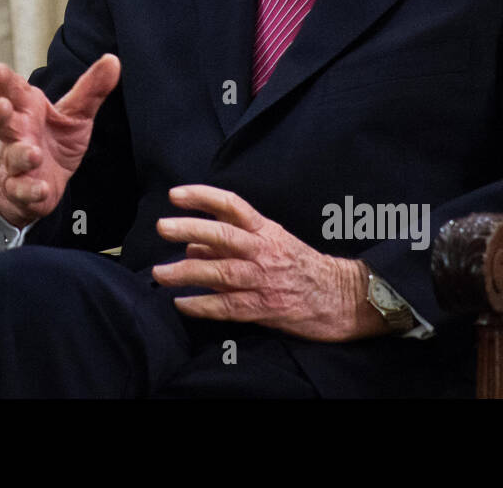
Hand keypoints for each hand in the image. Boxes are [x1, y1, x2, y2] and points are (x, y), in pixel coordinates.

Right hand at [0, 54, 120, 228]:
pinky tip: (42, 188)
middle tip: (2, 105)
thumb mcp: (75, 114)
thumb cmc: (54, 140)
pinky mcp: (21, 190)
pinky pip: (20, 191)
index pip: (12, 92)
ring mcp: (15, 163)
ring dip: (20, 154)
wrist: (41, 182)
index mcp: (26, 110)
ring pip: (10, 157)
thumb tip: (113, 59)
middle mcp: (15, 134)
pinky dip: (30, 190)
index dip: (4, 81)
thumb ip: (91, 89)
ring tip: (34, 153)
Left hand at [151, 185, 386, 341]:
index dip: (202, 196)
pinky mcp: (265, 307)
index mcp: (266, 230)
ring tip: (160, 273)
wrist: (342, 297)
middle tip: (162, 227)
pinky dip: (202, 305)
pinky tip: (182, 303)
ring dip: (186, 272)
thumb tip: (192, 245)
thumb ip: (234, 241)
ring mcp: (264, 280)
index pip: (232, 205)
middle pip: (222, 235)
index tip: (175, 195)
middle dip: (189, 229)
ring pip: (221, 272)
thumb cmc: (303, 267)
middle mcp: (264, 251)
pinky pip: (228, 306)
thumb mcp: (273, 242)